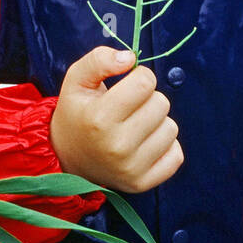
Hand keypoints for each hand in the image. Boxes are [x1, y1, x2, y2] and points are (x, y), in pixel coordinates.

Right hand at [49, 46, 183, 192]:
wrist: (66, 157)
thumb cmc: (77, 112)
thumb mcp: (77, 79)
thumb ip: (100, 60)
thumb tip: (131, 58)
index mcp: (99, 117)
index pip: (145, 82)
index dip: (139, 77)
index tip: (127, 85)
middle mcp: (117, 146)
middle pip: (161, 103)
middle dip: (148, 99)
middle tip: (128, 108)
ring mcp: (131, 169)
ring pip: (171, 128)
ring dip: (157, 122)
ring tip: (135, 126)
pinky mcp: (142, 184)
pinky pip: (176, 155)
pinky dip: (165, 146)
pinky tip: (144, 144)